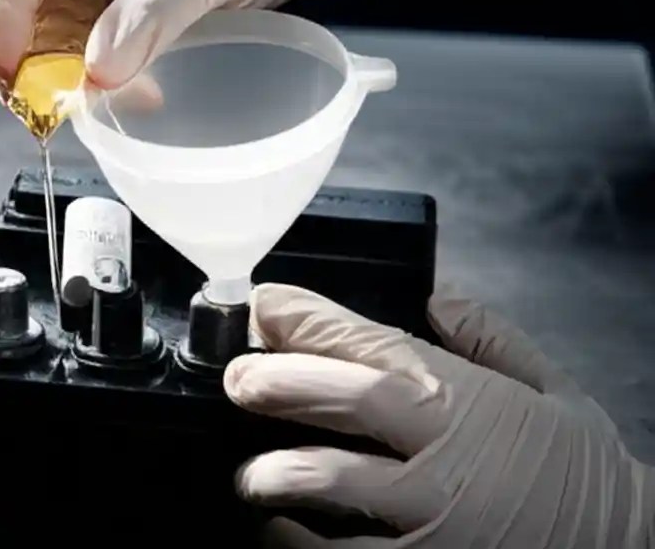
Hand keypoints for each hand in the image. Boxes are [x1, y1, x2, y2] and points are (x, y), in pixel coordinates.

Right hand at [0, 0, 414, 100]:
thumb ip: (143, 23)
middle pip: (16, 7)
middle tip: (39, 113)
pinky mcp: (107, 10)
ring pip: (45, 38)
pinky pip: (82, 53)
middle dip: (22, 63)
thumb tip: (94, 78)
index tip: (12, 76)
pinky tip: (128, 99)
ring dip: (60, 80)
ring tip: (93, 111)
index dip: (1, 23)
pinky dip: (95, 82)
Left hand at [224, 284, 653, 547]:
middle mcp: (439, 454)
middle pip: (341, 403)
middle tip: (234, 377)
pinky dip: (302, 543)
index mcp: (463, 399)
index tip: (264, 303)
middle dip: (277, 383)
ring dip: (278, 473)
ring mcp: (428, 518)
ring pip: (332, 485)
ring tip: (249, 473)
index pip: (371, 345)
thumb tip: (438, 295)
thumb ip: (493, 338)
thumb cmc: (583, 480)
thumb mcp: (556, 393)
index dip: (308, 320)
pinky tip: (278, 531)